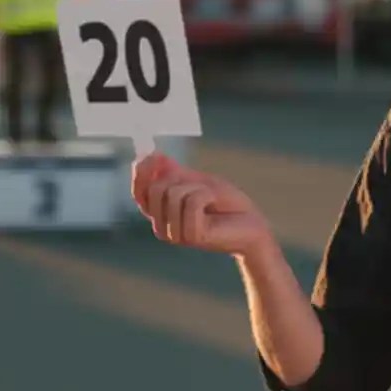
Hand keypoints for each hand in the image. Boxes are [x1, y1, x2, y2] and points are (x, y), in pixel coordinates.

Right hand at [131, 151, 273, 256]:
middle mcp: (162, 226)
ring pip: (174, 194)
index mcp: (160, 213)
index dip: (142, 172)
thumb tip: (148, 154)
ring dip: (198, 188)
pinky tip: (215, 205)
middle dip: (181, 179)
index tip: (154, 154)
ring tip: (211, 199)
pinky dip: (207, 195)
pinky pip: (192, 202)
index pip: (139, 192)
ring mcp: (175, 234)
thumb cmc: (225, 203)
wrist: (251, 223)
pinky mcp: (192, 236)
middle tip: (202, 187)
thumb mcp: (196, 181)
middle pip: (156, 189)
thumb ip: (172, 172)